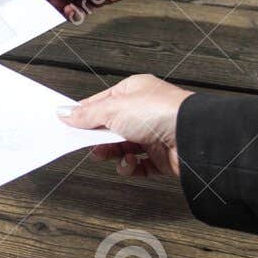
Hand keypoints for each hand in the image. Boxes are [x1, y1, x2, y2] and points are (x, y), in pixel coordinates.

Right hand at [60, 75, 192, 177]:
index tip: (68, 125)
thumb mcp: (113, 109)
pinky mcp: (160, 156)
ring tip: (110, 154)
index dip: (85, 114)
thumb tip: (65, 114)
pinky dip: (130, 167)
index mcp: (134, 91)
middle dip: (98, 139)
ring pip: (121, 148)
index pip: (101, 102)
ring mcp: (153, 134)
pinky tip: (130, 162)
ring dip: (113, 154)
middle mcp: (144, 111)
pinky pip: (137, 165)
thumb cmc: (161, 112)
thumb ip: (86, 114)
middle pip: (110, 127)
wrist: (192, 137)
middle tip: (90, 144)